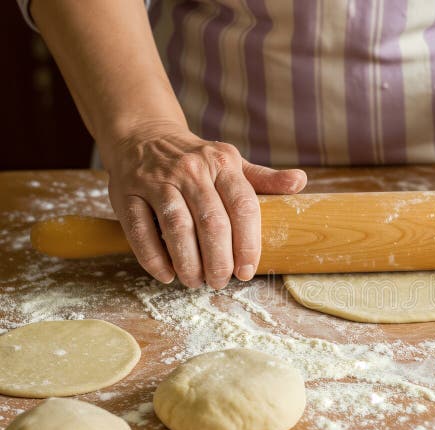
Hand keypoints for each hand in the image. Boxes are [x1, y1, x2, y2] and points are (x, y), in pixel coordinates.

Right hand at [104, 122, 305, 288]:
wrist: (143, 135)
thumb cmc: (196, 160)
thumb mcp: (232, 163)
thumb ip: (265, 179)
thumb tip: (301, 182)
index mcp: (222, 163)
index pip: (242, 206)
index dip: (248, 243)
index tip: (247, 271)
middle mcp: (191, 170)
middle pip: (211, 222)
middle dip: (219, 260)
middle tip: (221, 282)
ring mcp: (156, 181)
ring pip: (177, 228)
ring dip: (188, 262)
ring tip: (195, 282)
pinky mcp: (126, 193)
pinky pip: (140, 231)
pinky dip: (153, 258)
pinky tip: (166, 275)